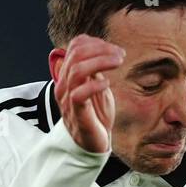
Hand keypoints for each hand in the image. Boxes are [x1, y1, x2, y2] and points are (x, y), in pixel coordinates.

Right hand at [54, 34, 123, 153]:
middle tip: (121, 56)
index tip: (116, 50)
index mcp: (69, 74)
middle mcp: (64, 83)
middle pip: (76, 54)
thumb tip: (104, 50)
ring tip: (118, 63)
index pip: (75, 47)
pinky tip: (107, 84)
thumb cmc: (96, 114)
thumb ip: (96, 70)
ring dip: (101, 62)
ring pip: (77, 70)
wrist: (92, 143)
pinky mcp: (76, 114)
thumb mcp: (98, 86)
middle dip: (102, 50)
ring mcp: (68, 98)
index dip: (97, 43)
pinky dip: (95, 85)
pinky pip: (79, 94)